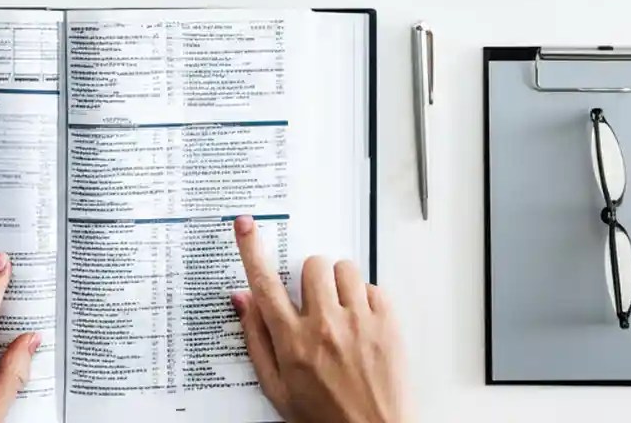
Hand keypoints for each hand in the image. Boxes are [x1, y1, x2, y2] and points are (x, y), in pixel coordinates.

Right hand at [231, 216, 406, 422]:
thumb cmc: (324, 417)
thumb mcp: (276, 387)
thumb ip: (256, 340)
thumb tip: (242, 301)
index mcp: (292, 341)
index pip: (264, 284)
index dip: (251, 249)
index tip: (245, 226)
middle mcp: (324, 325)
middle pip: (311, 265)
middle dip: (310, 278)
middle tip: (314, 300)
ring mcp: (359, 322)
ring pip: (344, 269)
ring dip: (338, 283)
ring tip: (341, 311)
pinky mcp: (388, 323)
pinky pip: (373, 286)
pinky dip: (365, 298)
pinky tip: (361, 322)